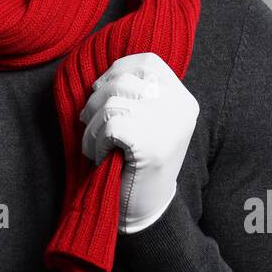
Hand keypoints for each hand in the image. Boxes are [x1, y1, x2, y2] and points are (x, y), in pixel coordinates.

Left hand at [79, 52, 198, 233]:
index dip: (117, 70)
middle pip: (123, 80)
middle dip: (96, 100)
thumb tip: (100, 77)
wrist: (146, 210)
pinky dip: (95, 140)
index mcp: (183, 99)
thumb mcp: (148, 121)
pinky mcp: (150, 144)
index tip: (101, 90)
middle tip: (89, 122)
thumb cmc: (138, 162)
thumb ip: (136, 94)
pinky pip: (108, 125)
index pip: (148, 62)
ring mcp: (167, 125)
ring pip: (111, 102)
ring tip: (95, 143)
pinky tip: (101, 155)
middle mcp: (180, 107)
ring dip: (92, 125)